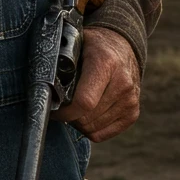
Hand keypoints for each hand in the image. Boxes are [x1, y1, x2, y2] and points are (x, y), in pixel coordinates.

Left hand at [53, 27, 140, 141]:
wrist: (121, 46)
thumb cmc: (92, 47)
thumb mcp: (75, 45)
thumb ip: (62, 64)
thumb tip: (47, 88)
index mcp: (105, 63)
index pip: (84, 102)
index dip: (64, 112)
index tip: (53, 108)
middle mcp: (122, 82)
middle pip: (86, 118)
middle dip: (69, 116)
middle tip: (62, 106)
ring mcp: (130, 99)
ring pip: (93, 128)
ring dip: (79, 122)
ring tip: (74, 107)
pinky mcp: (133, 112)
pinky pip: (102, 134)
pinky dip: (90, 128)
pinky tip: (86, 113)